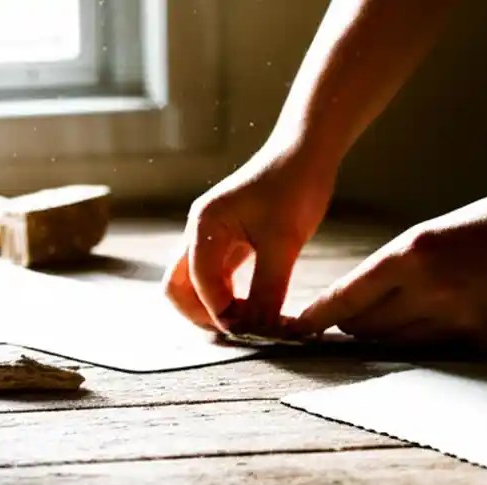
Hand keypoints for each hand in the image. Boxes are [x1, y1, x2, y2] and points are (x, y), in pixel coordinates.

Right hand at [164, 153, 335, 332]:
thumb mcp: (284, 242)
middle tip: (238, 332)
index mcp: (204, 225)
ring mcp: (211, 235)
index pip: (199, 283)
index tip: (251, 331)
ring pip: (195, 284)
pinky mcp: (228, 239)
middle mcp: (199, 231)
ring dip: (214, 307)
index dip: (222, 312)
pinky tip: (254, 308)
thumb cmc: (295, 185)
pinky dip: (228, 296)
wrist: (307, 150)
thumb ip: (268, 288)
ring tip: (249, 324)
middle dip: (202, 314)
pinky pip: (216, 276)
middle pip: (179, 287)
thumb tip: (260, 329)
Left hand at [289, 192, 486, 348]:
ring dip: (384, 338)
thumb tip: (353, 309)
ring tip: (394, 320)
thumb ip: (393, 271)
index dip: (317, 318)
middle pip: (364, 328)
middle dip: (350, 327)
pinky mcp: (480, 343)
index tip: (297, 330)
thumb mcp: (430, 234)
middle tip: (347, 321)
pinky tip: (438, 322)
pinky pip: (433, 354)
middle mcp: (430, 290)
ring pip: (395, 345)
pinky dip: (424, 343)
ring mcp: (456, 321)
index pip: (346, 298)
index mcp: (412, 253)